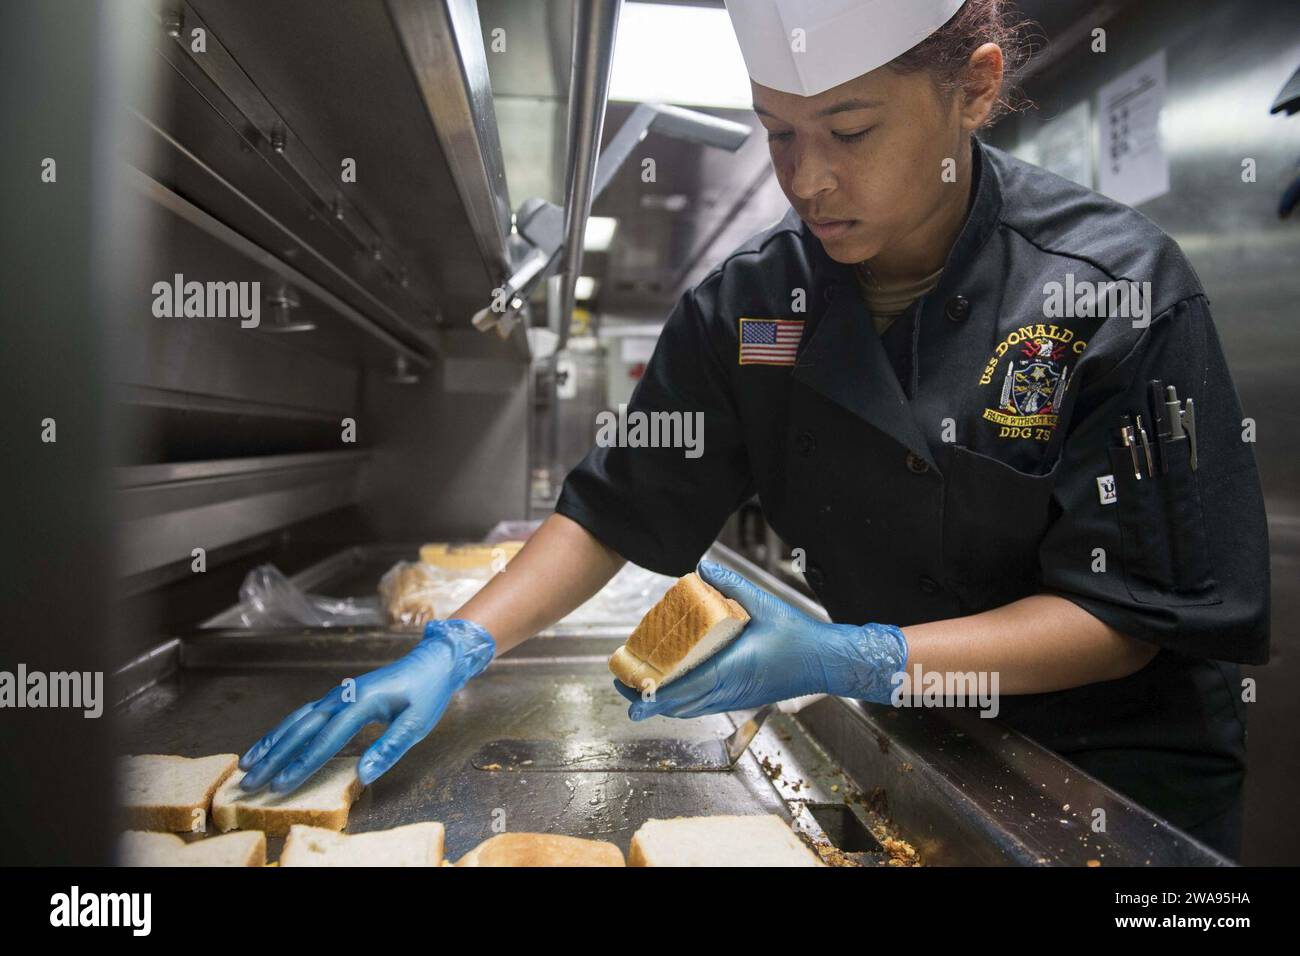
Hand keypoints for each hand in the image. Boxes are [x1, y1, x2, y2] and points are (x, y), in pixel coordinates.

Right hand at [238, 619, 493, 793]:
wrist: (432, 662)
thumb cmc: (427, 692)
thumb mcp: (417, 723)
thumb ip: (389, 748)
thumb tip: (364, 774)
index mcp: (362, 703)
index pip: (325, 740)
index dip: (301, 765)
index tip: (281, 785)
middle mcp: (342, 697)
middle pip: (301, 730)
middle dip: (274, 757)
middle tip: (249, 781)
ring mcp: (337, 695)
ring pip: (296, 720)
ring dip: (271, 742)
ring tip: (247, 764)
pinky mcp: (338, 698)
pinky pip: (304, 715)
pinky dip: (283, 730)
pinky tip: (271, 743)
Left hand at [614, 560, 906, 719]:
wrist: (824, 662)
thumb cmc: (798, 636)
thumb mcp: (764, 603)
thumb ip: (731, 585)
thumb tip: (702, 568)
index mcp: (735, 668)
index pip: (688, 686)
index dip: (658, 694)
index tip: (634, 695)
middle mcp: (731, 689)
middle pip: (682, 702)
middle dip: (649, 698)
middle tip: (623, 684)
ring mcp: (734, 698)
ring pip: (690, 707)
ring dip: (663, 701)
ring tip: (637, 687)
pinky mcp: (738, 699)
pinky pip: (702, 705)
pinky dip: (680, 701)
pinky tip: (669, 690)